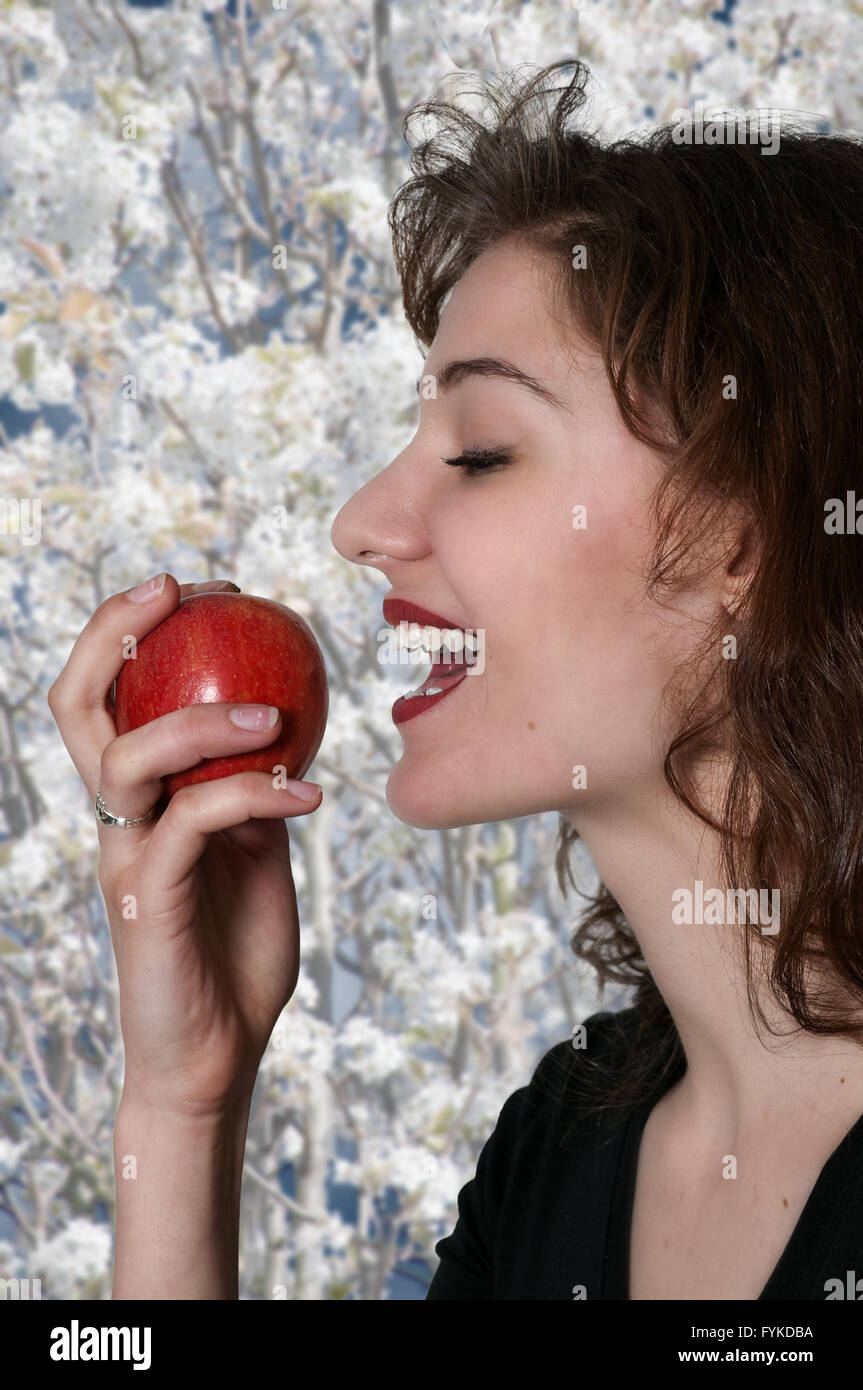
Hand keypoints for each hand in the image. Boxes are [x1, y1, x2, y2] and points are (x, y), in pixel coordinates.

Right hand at [48, 573, 322, 1118]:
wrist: (217, 1056)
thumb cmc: (234, 951)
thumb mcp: (254, 851)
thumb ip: (250, 790)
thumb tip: (284, 727)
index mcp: (134, 799)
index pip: (106, 695)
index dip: (132, 628)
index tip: (202, 587)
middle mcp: (115, 817)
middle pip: (77, 703)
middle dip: (115, 630)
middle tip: (182, 587)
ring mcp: (125, 855)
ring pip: (126, 756)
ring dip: (204, 719)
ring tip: (281, 715)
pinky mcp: (150, 898)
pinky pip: (194, 820)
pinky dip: (254, 792)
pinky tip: (310, 793)